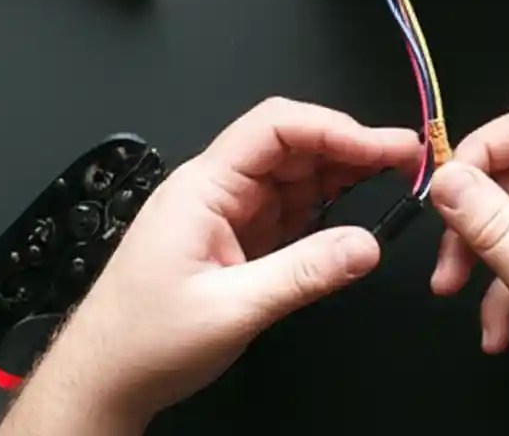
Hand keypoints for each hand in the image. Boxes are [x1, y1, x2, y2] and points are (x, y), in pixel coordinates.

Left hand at [0, 98, 420, 435]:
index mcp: (203, 188)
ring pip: (295, 177)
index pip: (275, 129)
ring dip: (343, 174)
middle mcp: (215, 191)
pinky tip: (357, 212)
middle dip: (350, 146)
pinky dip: (328, 208)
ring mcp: (227, 215)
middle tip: (405, 159)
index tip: (383, 146)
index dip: (335, 129)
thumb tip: (366, 245)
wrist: (103, 379)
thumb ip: (303, 274)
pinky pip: (290, 210)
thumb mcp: (231, 310)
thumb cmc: (141, 342)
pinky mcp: (236, 240)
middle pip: (291, 146)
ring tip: (394, 178)